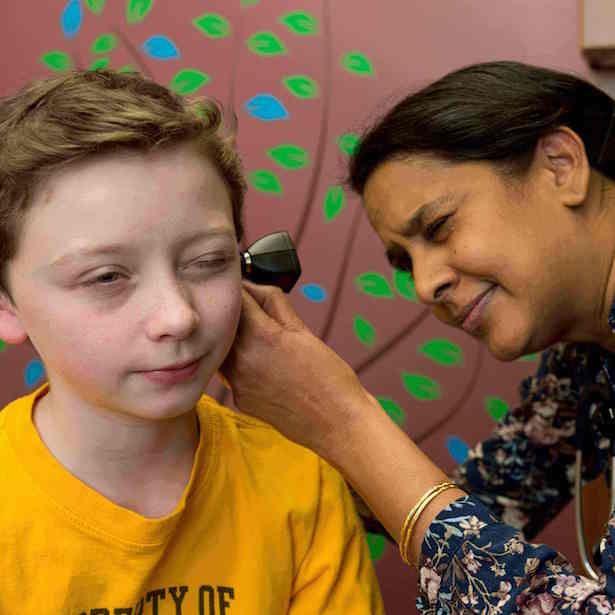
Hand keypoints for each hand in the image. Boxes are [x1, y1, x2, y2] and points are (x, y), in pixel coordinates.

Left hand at [219, 281, 370, 456]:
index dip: (242, 287)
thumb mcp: (303, 331)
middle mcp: (241, 360)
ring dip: (233, 337)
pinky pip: (230, 371)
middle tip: (254, 309)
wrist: (336, 422)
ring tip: (257, 336)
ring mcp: (237, 383)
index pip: (237, 299)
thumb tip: (255, 288)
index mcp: (261, 337)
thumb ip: (274, 305)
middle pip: (225, 323)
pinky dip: (240, 361)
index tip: (245, 283)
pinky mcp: (239, 399)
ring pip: (222, 347)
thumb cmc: (328, 376)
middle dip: (236, 312)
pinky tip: (262, 363)